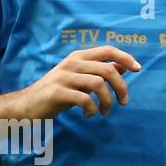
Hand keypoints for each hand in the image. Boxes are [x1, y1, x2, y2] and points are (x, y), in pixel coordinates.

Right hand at [17, 45, 141, 119]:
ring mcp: (64, 77)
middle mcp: (72, 63)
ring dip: (107, 101)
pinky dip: (92, 109)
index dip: (125, 58)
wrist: (27, 105)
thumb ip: (100, 71)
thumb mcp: (80, 78)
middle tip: (123, 102)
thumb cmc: (57, 92)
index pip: (107, 50)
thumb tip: (125, 65)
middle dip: (121, 87)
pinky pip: (84, 99)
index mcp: (78, 57)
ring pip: (98, 83)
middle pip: (107, 69)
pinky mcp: (58, 92)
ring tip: (104, 112)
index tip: (138, 69)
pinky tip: (90, 115)